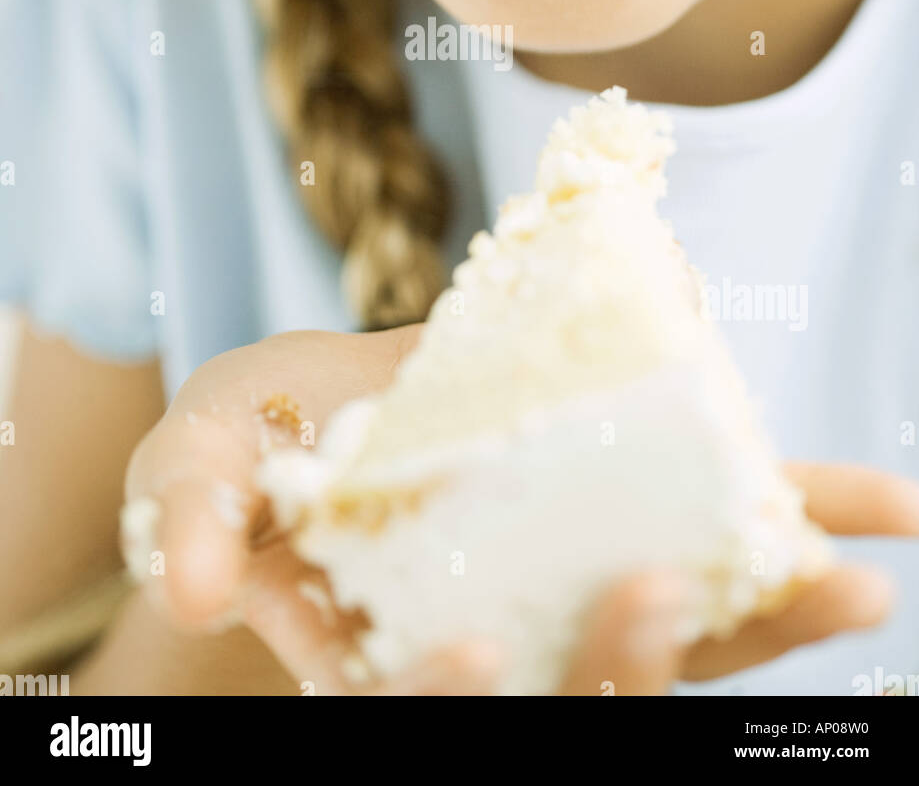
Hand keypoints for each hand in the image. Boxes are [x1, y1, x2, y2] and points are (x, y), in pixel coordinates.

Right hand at [123, 328, 918, 693]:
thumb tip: (194, 581)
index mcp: (383, 653)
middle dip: (642, 660)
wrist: (310, 401)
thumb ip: (188, 516)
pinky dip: (779, 532)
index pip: (431, 707)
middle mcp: (492, 641)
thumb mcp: (195, 467)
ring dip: (765, 616)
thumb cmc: (242, 452)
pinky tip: (865, 511)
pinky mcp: (607, 519)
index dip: (449, 694)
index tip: (470, 648)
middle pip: (580, 689)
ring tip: (854, 575)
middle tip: (681, 593)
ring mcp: (562, 587)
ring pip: (673, 637)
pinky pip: (704, 541)